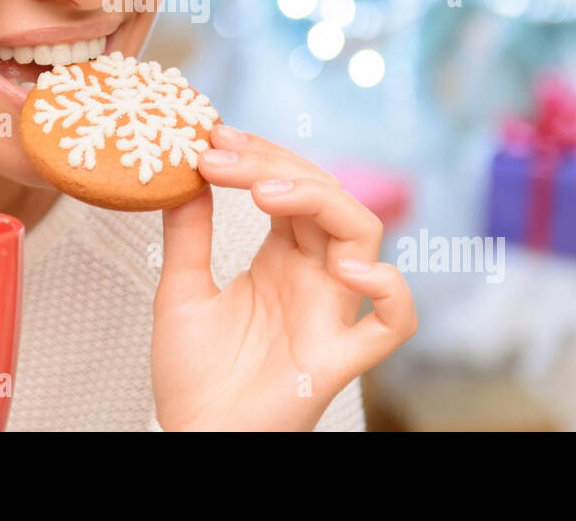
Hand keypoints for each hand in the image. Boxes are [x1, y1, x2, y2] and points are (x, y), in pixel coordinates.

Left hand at [152, 124, 415, 430]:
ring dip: (320, 201)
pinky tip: (346, 268)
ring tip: (264, 191)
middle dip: (276, 166)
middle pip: (325, 198)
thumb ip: (188, 233)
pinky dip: (389, 290)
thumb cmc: (193, 376)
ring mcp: (332, 313)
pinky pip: (394, 322)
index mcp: (281, 260)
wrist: (192, 438)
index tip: (214, 137)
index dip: (260, 157)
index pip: (291, 187)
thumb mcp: (181, 290)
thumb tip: (182, 174)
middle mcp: (314, 278)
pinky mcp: (340, 356)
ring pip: (363, 239)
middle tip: (221, 154)